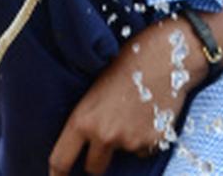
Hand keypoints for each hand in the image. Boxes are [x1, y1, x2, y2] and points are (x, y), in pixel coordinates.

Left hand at [49, 19, 208, 174]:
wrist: (165, 57)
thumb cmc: (127, 65)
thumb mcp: (95, 90)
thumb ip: (88, 119)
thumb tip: (84, 142)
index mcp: (83, 119)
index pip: (61, 159)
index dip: (57, 173)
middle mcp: (104, 135)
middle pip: (94, 167)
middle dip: (97, 160)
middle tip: (107, 138)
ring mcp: (129, 141)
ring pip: (124, 154)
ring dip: (127, 142)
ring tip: (135, 111)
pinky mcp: (153, 143)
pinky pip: (145, 150)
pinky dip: (147, 138)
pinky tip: (150, 114)